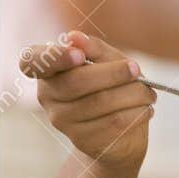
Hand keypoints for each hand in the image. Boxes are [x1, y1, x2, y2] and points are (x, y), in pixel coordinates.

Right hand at [19, 30, 154, 172]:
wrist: (120, 134)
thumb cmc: (112, 86)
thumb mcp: (108, 61)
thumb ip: (94, 48)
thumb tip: (74, 37)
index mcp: (47, 69)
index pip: (31, 60)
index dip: (55, 57)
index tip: (79, 55)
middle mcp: (47, 95)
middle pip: (76, 81)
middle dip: (113, 73)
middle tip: (137, 69)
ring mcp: (61, 120)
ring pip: (99, 102)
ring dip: (132, 94)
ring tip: (147, 93)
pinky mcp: (81, 140)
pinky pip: (112, 122)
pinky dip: (135, 112)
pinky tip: (145, 109)